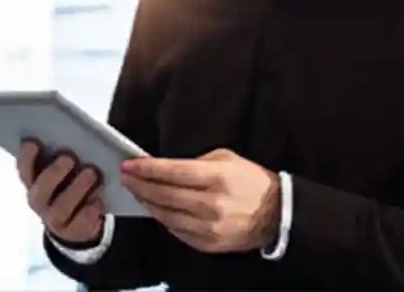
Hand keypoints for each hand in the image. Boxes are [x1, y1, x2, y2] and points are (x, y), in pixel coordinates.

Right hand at [16, 139, 106, 245]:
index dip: (26, 157)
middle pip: (40, 189)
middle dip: (53, 173)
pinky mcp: (73, 231)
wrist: (78, 220)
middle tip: (68, 158)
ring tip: (92, 173)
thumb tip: (71, 134)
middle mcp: (38, 201)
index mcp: (33, 181)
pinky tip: (98, 200)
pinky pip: (80, 223)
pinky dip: (89, 211)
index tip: (33, 142)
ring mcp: (54, 218)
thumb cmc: (70, 183)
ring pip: (60, 207)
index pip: (24, 169)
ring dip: (76, 189)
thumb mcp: (64, 169)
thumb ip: (62, 154)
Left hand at [120, 148, 279, 253]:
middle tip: (126, 177)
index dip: (147, 168)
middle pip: (164, 194)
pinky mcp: (208, 244)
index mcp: (217, 178)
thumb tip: (167, 167)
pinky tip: (156, 209)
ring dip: (148, 203)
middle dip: (140, 185)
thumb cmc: (251, 182)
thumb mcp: (227, 159)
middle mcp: (211, 204)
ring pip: (166, 215)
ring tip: (137, 192)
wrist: (277, 214)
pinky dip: (164, 219)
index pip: (172, 172)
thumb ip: (196, 161)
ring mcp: (209, 227)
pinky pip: (177, 231)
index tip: (130, 164)